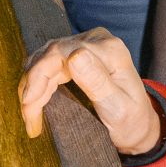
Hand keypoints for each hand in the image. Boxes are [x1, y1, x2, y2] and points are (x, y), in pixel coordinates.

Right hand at [17, 29, 165, 157]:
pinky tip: (33, 102)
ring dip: (31, 85)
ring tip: (29, 114)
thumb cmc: (131, 121)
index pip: (61, 54)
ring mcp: (86, 44)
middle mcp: (97, 41)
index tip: (29, 105)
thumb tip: (74, 56)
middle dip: (33, 86)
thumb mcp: (118, 108)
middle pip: (50, 55)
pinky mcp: (77, 52)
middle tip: (28, 118)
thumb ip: (97, 82)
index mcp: (110, 50)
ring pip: (45, 58)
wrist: (137, 125)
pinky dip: (37, 82)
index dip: (39, 78)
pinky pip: (49, 63)